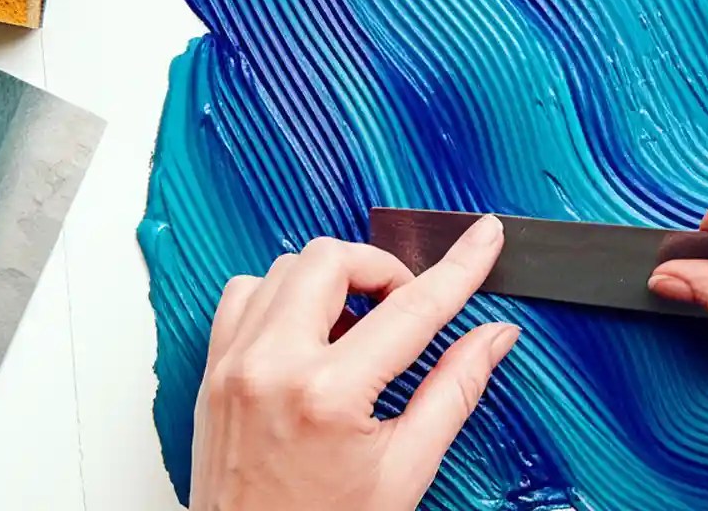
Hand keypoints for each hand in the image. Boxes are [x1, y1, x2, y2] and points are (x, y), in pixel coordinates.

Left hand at [190, 215, 518, 510]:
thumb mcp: (406, 470)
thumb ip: (454, 390)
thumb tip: (495, 336)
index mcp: (328, 396)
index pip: (411, 309)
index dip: (458, 268)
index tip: (484, 237)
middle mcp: (271, 367)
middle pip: (333, 259)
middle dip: (382, 270)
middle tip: (406, 305)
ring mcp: (233, 365)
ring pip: (286, 267)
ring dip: (332, 281)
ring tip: (357, 328)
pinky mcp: (212, 372)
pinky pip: (244, 294)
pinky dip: (282, 296)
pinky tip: (310, 333)